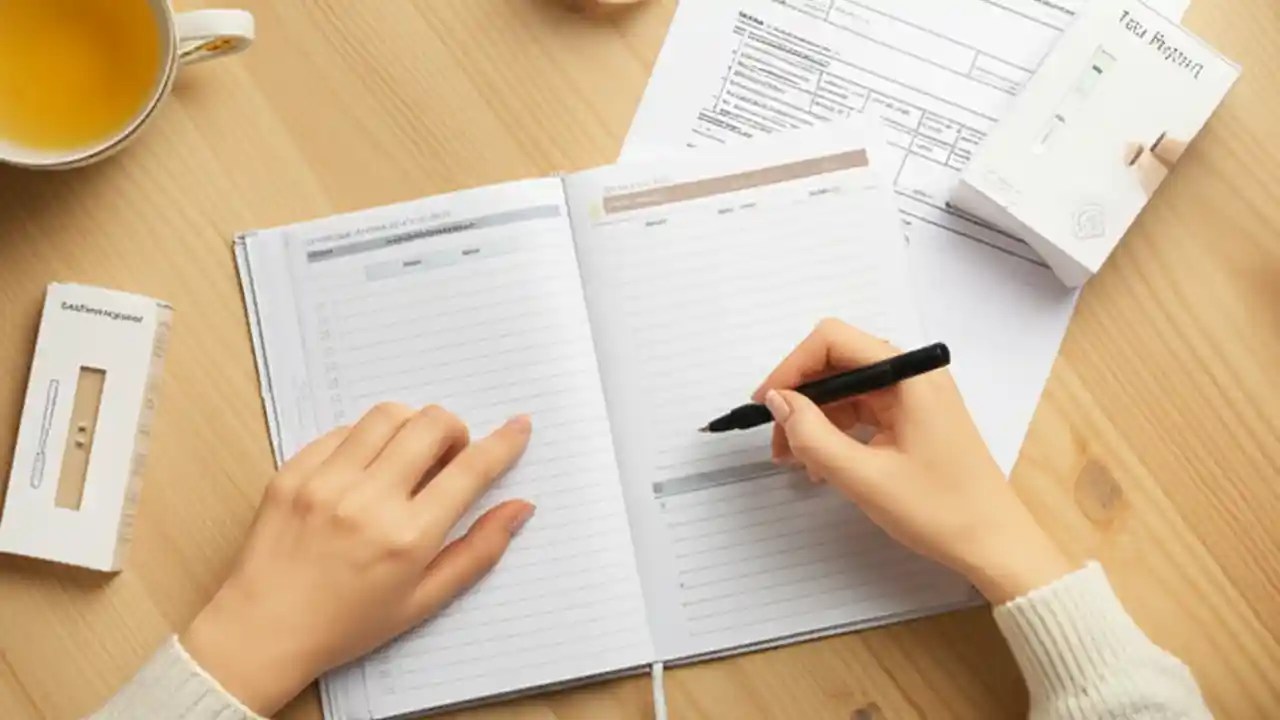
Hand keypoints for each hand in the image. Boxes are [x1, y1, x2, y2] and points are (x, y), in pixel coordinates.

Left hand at [181, 404, 535, 715]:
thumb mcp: (423, 601)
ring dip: (411, 426)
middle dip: (454, 430)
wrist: (262, 631)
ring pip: (388, 415)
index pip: (470, 470)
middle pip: (431, 424)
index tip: (518, 427)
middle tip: (449, 456)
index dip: (503, 443)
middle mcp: (367, 501)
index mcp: (407, 538)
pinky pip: (343, 431)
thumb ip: (477, 551)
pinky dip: (365, 440)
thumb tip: (520, 507)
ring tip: (406, 457)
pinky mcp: (292, 472)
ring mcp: (325, 482)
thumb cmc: (346, 624)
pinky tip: (364, 469)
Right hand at [755, 319, 1073, 603]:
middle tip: (776, 439)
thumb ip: (814, 435)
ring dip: (815, 418)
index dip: (792, 367)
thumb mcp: (864, 477)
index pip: (834, 341)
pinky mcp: (914, 419)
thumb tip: (778, 401)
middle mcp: (914, 375)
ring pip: (847, 390)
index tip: (766, 404)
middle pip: (838, 362)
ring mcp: (915, 397)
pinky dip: (836, 432)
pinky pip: (863, 411)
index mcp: (910, 375)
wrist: (995, 545)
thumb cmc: (941, 511)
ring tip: (795, 459)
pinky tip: (822, 463)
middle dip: (801, 397)